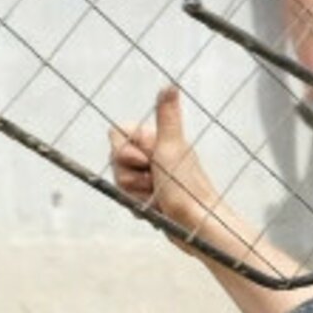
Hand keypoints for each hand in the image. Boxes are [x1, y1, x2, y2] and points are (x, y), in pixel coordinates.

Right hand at [107, 85, 221, 241]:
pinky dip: (139, 207)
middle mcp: (154, 156)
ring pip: (119, 182)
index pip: (116, 133)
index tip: (146, 160)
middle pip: (115, 159)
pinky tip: (156, 211)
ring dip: (135, 194)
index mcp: (157, 141)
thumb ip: (167, 117)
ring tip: (157, 198)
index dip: (123, 150)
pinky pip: (128, 200)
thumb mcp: (171, 148)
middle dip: (129, 176)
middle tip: (153, 182)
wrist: (198, 227)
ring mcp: (152, 178)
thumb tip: (171, 85)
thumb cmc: (186, 188)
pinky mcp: (151, 198)